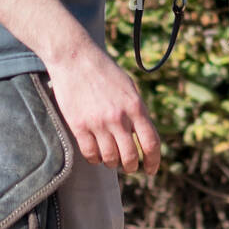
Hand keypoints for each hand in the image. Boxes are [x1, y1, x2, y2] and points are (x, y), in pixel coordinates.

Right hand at [45, 38, 161, 175]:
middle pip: (130, 157)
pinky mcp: (78, 125)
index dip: (154, 162)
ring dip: (112, 163)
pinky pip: (90, 153)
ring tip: (111, 159)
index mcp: (135, 106)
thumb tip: (142, 135)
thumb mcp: (128, 87)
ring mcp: (97, 122)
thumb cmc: (103, 70)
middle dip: (131, 166)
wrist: (75, 57)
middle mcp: (118, 117)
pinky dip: (95, 159)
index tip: (151, 170)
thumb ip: (136, 110)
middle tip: (128, 166)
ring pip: (110, 158)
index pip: (151, 143)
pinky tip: (96, 154)